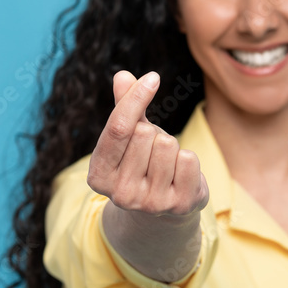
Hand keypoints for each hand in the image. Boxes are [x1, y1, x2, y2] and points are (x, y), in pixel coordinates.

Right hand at [87, 70, 208, 217]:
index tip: (152, 77)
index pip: (118, 128)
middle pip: (145, 133)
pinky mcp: (178, 205)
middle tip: (151, 153)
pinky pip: (188, 159)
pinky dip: (188, 160)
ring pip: (168, 144)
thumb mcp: (130, 136)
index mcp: (99, 176)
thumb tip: (122, 76)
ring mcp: (150, 203)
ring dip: (171, 147)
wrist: (164, 211)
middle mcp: (120, 194)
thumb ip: (125, 107)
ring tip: (166, 165)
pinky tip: (180, 175)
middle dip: (153, 134)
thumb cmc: (143, 163)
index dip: (135, 99)